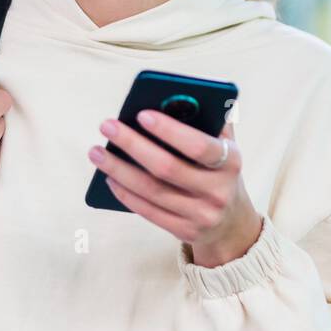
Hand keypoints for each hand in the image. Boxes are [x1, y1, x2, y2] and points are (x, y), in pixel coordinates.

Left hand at [88, 112, 262, 267]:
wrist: (233, 222)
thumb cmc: (218, 172)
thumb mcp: (224, 147)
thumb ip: (208, 122)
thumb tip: (171, 99)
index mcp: (230, 162)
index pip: (198, 146)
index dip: (170, 131)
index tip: (141, 114)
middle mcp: (218, 191)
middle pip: (167, 168)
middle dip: (133, 145)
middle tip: (107, 126)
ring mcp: (201, 215)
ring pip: (152, 191)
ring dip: (119, 170)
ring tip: (96, 152)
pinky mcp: (185, 231)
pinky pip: (148, 211)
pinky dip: (126, 194)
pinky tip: (109, 177)